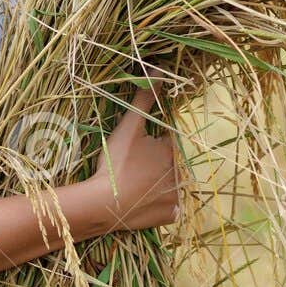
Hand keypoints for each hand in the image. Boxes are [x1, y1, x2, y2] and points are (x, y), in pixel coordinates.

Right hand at [88, 71, 180, 232]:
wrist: (104, 204)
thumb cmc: (117, 162)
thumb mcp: (129, 127)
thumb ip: (145, 99)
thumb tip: (159, 69)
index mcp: (173, 150)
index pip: (166, 142)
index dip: (150, 144)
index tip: (134, 152)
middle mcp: (181, 173)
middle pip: (168, 164)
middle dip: (154, 164)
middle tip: (130, 169)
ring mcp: (176, 197)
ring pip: (169, 185)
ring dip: (157, 184)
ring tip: (133, 186)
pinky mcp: (170, 217)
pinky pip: (168, 208)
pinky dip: (158, 205)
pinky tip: (142, 202)